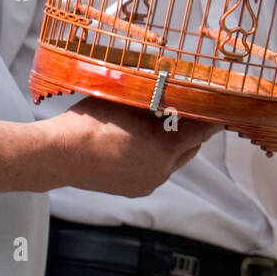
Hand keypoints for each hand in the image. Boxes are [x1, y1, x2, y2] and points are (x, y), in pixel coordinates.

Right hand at [42, 97, 221, 198]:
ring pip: (173, 159)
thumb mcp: (127, 101)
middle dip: (193, 127)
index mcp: (164, 150)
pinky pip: (156, 168)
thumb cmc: (90, 122)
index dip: (212, 115)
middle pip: (190, 147)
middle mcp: (161, 172)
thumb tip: (174, 87)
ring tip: (161, 119)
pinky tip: (142, 137)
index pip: (202, 131)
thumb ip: (155, 97)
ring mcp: (147, 183)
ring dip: (173, 141)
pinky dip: (157, 153)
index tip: (219, 104)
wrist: (57, 154)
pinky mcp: (133, 188)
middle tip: (190, 106)